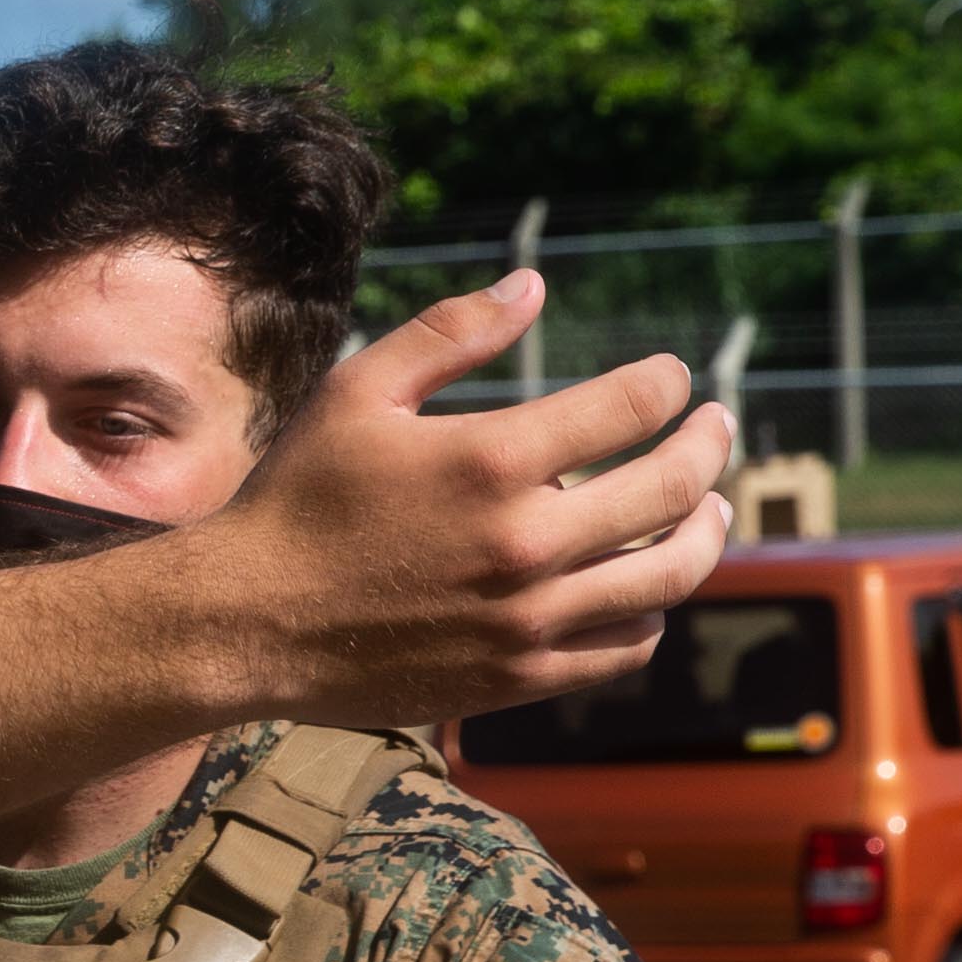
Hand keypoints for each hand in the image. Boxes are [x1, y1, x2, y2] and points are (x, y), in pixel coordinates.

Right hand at [176, 271, 737, 729]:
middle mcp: (524, 542)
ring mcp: (529, 618)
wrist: (246, 624)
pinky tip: (643, 585)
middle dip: (707, 444)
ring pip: (669, 574)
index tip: (671, 378)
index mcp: (490, 461)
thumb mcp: (357, 394)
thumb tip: (533, 285)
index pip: (630, 406)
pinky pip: (627, 645)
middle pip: (672, 487)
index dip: (666, 383)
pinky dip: (652, 611)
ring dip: (706, 532)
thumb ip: (449, 335)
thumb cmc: (296, 499)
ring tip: (712, 509)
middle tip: (715, 427)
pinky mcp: (520, 676)